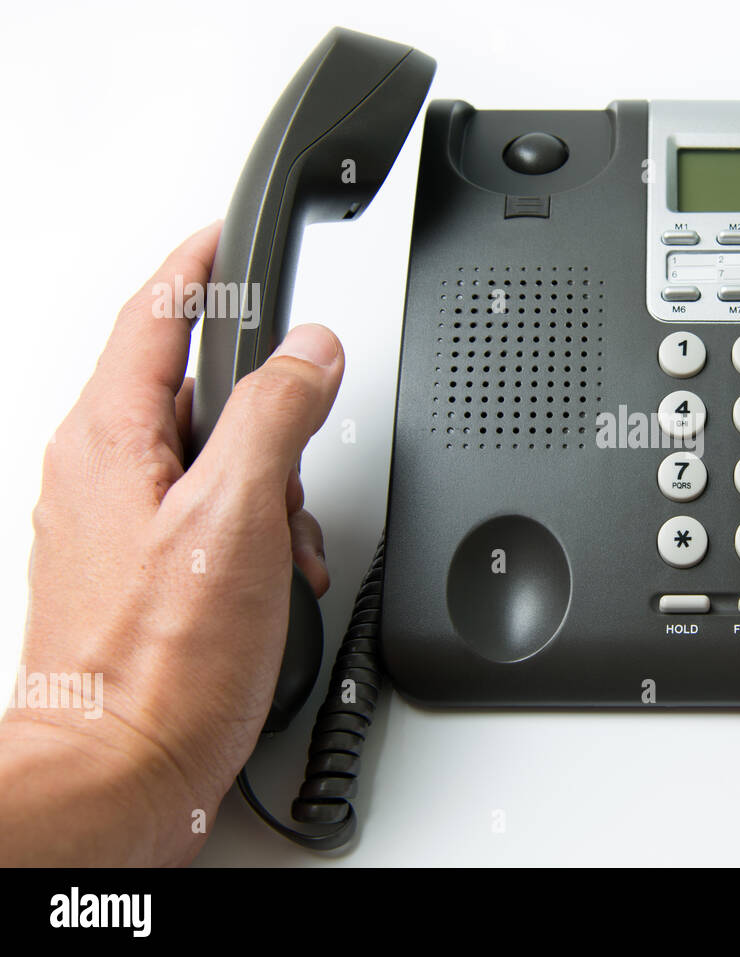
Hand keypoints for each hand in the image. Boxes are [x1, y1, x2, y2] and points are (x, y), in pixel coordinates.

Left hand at [0, 223, 343, 864]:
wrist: (117, 771)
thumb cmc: (156, 662)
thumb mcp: (236, 516)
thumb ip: (275, 416)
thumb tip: (309, 351)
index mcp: (109, 439)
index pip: (155, 315)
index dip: (200, 266)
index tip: (230, 233)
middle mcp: (102, 474)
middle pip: (193, 391)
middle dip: (264, 413)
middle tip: (300, 452)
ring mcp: (119, 524)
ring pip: (213, 460)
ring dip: (270, 489)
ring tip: (289, 545)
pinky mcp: (142, 570)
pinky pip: (209, 515)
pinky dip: (256, 532)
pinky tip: (277, 579)